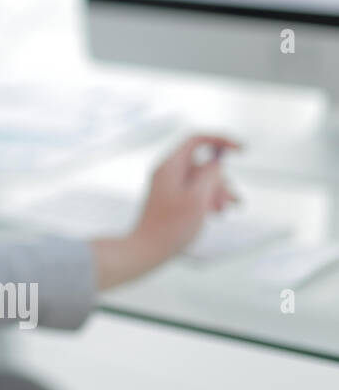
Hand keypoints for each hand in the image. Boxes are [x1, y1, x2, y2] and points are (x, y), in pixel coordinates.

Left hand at [90, 134, 241, 289]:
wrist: (147, 249)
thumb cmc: (171, 226)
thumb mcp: (197, 198)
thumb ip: (209, 175)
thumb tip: (217, 159)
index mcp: (169, 166)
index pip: (197, 140)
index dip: (221, 140)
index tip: (242, 151)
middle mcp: (167, 171)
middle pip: (203, 163)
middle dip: (221, 179)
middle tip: (231, 202)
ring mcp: (169, 185)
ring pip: (202, 179)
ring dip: (218, 192)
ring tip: (226, 210)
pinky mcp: (171, 198)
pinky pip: (195, 191)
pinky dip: (208, 199)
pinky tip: (216, 214)